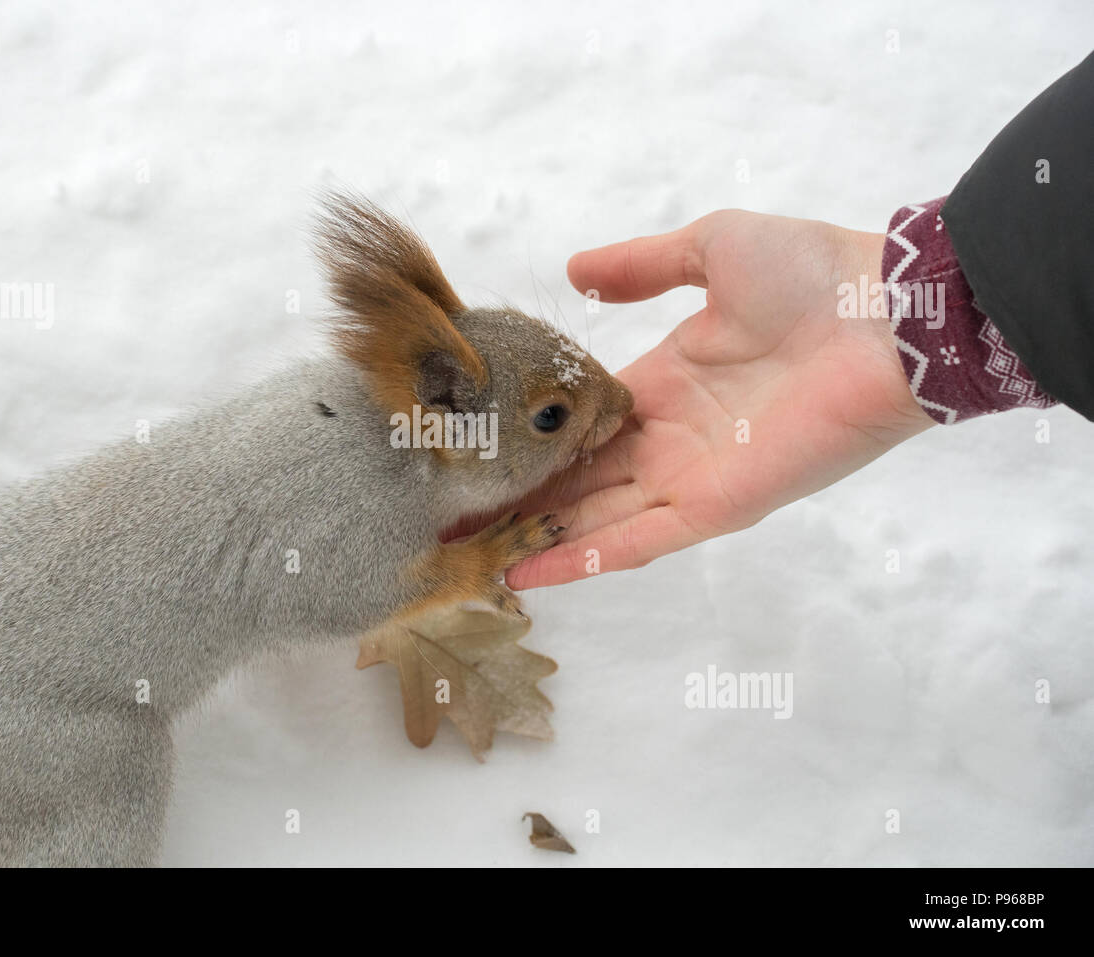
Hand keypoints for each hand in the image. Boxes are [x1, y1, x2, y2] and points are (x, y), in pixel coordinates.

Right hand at [508, 209, 934, 588]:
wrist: (887, 317)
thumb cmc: (810, 275)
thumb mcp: (709, 249)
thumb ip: (639, 266)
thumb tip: (574, 271)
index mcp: (663, 380)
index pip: (580, 421)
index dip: (530, 438)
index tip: (475, 449)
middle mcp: (667, 435)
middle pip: (576, 477)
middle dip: (517, 497)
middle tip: (448, 515)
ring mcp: (688, 476)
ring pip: (594, 516)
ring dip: (534, 535)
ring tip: (467, 555)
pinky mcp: (713, 505)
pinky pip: (637, 540)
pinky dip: (581, 558)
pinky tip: (524, 573)